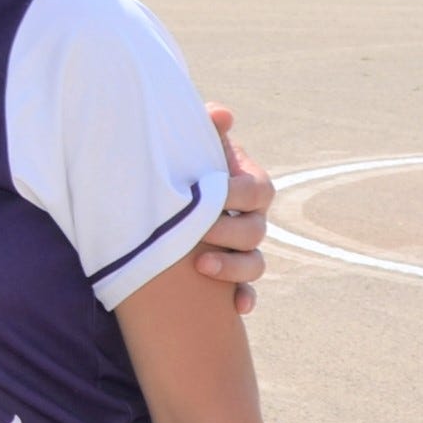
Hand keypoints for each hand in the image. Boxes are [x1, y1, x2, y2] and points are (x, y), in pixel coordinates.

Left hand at [196, 103, 270, 310]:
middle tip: (198, 231)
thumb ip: (205, 128)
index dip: (238, 193)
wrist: (165, 196)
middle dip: (228, 232)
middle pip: (254, 231)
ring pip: (254, 264)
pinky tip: (237, 309)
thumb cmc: (184, 166)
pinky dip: (245, 298)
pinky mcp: (231, 275)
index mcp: (249, 186)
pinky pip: (247, 291)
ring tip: (201, 267)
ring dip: (233, 268)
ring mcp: (244, 250)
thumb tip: (220, 113)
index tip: (214, 193)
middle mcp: (252, 220)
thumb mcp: (192, 146)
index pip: (257, 191)